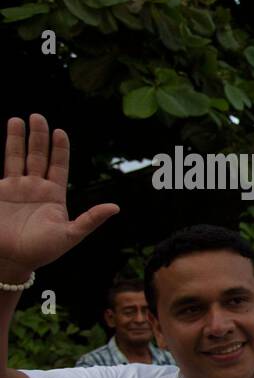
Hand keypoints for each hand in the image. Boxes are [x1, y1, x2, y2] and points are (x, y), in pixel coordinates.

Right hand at [0, 115, 116, 279]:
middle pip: (37, 156)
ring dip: (16, 139)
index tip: (60, 132)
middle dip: (38, 136)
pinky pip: (0, 169)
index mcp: (54, 195)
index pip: (59, 165)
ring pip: (16, 157)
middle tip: (38, 116)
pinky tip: (5, 137)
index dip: (60, 149)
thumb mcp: (70, 235)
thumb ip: (91, 220)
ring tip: (17, 119)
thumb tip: (116, 207)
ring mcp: (14, 189)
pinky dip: (4, 154)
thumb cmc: (42, 251)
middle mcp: (34, 188)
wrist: (11, 261)